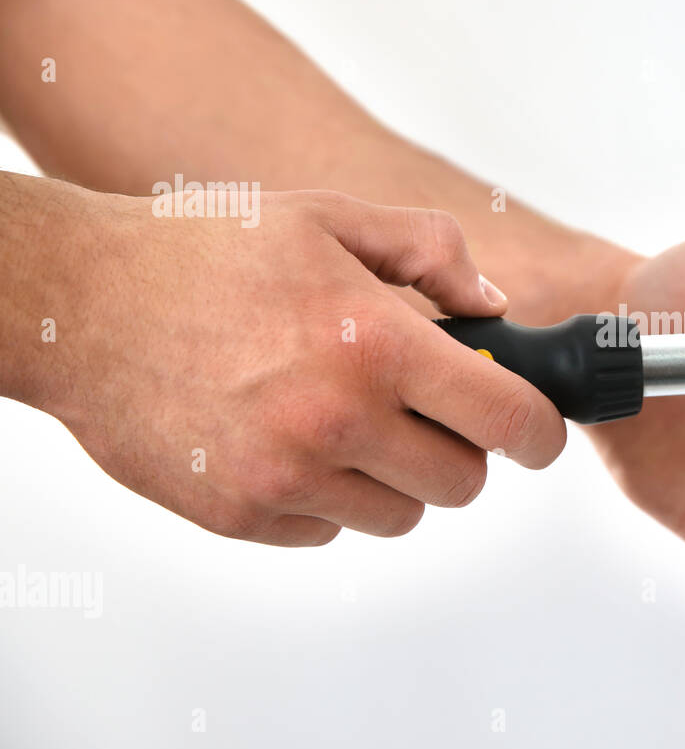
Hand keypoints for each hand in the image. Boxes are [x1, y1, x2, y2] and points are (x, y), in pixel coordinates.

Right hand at [3, 177, 565, 544]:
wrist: (79, 304)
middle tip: (424, 411)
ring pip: (401, 515)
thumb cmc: (204, 253)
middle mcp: (337, 422)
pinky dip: (330, 498)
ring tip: (346, 420)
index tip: (539, 434)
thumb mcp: (328, 217)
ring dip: (394, 477)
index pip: (508, 420)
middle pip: (462, 484)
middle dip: (458, 448)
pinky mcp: (242, 516)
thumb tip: (495, 303)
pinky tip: (290, 441)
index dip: (541, 432)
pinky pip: (330, 531)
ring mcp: (286, 479)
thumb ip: (430, 252)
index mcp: (375, 344)